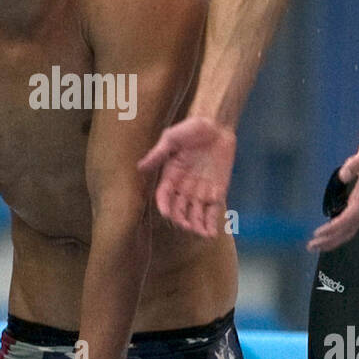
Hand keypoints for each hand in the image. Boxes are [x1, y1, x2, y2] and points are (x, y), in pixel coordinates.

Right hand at [137, 117, 236, 236]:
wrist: (218, 125)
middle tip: (185, 225)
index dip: (164, 205)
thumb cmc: (192, 128)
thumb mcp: (172, 138)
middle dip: (181, 219)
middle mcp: (183, 187)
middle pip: (179, 209)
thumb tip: (140, 167)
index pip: (164, 195)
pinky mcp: (217, 192)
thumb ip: (159, 153)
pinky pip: (212, 212)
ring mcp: (200, 191)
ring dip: (196, 226)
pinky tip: (211, 233)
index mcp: (170, 175)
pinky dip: (211, 223)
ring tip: (200, 233)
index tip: (166, 213)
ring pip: (195, 215)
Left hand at [308, 124, 358, 252]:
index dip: (333, 229)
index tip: (317, 235)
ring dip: (334, 237)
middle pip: (348, 229)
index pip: (348, 219)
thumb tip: (344, 175)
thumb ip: (357, 162)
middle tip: (311, 247)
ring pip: (351, 227)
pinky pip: (351, 220)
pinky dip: (340, 228)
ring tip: (318, 244)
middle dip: (331, 239)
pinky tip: (331, 229)